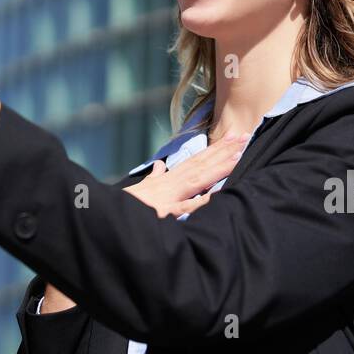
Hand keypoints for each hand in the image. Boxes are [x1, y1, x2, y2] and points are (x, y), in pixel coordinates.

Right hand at [123, 132, 248, 218]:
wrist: (108, 216)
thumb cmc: (124, 205)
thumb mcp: (140, 189)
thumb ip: (153, 178)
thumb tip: (159, 166)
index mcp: (168, 180)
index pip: (196, 160)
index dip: (216, 149)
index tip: (234, 137)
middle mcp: (171, 184)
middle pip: (201, 164)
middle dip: (224, 151)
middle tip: (245, 136)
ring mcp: (168, 197)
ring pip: (198, 180)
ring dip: (218, 168)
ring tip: (238, 156)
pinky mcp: (163, 213)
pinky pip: (185, 208)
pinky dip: (200, 201)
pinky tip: (217, 195)